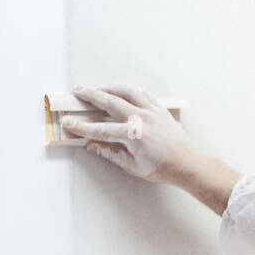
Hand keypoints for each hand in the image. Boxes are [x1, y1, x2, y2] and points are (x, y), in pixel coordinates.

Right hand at [62, 83, 193, 181]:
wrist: (186, 162)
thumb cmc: (161, 167)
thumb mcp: (133, 166)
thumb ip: (111, 153)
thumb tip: (92, 146)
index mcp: (132, 135)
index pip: (100, 129)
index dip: (82, 127)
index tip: (68, 122)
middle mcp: (140, 118)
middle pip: (110, 101)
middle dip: (91, 95)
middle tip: (77, 91)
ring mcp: (151, 110)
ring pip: (126, 91)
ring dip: (109, 87)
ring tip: (97, 87)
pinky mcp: (159, 108)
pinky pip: (141, 92)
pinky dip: (129, 90)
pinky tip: (121, 90)